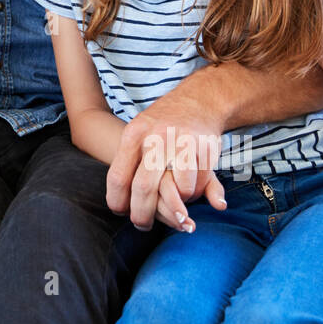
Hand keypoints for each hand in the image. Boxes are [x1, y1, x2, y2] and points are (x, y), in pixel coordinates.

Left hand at [107, 90, 225, 228]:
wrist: (200, 99)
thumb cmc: (163, 124)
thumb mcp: (140, 134)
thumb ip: (128, 165)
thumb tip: (118, 207)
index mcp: (134, 134)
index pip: (118, 177)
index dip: (117, 201)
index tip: (120, 212)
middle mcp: (156, 138)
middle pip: (143, 188)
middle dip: (142, 214)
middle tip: (143, 224)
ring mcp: (181, 143)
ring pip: (177, 191)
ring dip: (176, 206)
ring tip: (173, 205)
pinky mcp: (204, 148)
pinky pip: (198, 184)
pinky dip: (194, 195)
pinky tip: (191, 191)